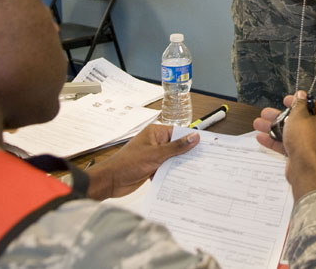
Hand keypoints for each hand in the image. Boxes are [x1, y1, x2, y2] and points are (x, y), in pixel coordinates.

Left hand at [85, 124, 199, 199]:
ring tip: (194, 171)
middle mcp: (155, 142)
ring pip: (173, 159)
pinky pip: (167, 169)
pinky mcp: (152, 167)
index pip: (179, 133)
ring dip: (179, 166)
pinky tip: (180, 179)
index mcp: (155, 133)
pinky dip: (172, 174)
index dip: (191, 139)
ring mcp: (154, 155)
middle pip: (177, 146)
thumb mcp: (155, 155)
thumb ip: (176, 147)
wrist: (110, 181)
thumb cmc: (127, 164)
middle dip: (187, 154)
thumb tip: (193, 137)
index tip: (205, 145)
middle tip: (203, 160)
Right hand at [254, 91, 315, 199]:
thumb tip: (301, 94)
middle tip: (267, 112)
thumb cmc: (306, 141)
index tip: (286, 100)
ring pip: (291, 133)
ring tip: (258, 123)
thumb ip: (298, 104)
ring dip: (274, 128)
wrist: (305, 169)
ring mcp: (312, 145)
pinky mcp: (303, 155)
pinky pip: (289, 145)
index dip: (298, 101)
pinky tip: (262, 138)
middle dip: (279, 116)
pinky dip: (276, 141)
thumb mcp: (299, 116)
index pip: (312, 105)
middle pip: (298, 119)